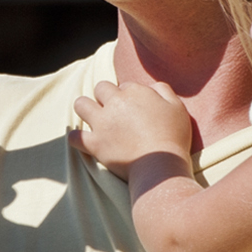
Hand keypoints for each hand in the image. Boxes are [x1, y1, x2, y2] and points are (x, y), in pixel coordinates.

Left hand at [72, 78, 192, 178]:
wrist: (160, 165)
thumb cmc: (172, 137)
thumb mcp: (177, 107)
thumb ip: (163, 90)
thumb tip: (152, 86)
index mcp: (134, 92)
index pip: (124, 86)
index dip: (129, 96)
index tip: (135, 109)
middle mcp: (114, 103)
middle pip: (101, 88)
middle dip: (105, 96)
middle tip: (113, 110)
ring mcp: (102, 123)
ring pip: (81, 104)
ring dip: (85, 108)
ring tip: (93, 117)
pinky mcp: (94, 144)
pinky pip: (75, 137)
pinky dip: (76, 138)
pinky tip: (83, 141)